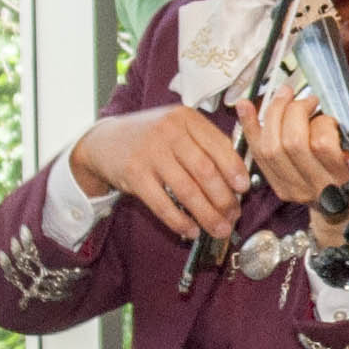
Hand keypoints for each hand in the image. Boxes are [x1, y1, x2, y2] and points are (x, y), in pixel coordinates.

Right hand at [68, 105, 248, 239]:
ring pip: (187, 190)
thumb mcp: (178, 127)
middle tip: (233, 215)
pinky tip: (191, 230)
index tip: (244, 189)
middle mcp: (169, 131)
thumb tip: (238, 178)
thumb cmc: (151, 137)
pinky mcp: (134, 174)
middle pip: (206, 171)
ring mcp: (150, 153)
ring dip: (207, 215)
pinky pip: (163, 204)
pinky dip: (180, 221)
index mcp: (186, 118)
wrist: (104, 141)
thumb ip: (205, 144)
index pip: (219, 145)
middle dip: (224, 198)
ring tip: (219, 229)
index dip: (235, 170)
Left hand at [241, 86, 348, 213]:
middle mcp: (318, 187)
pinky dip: (249, 126)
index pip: (323, 144)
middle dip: (295, 112)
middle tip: (307, 100)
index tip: (330, 115)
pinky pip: (257, 153)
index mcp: (346, 175)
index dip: (322, 122)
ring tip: (286, 98)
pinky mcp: (278, 186)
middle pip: (292, 143)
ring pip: (271, 147)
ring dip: (274, 114)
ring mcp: (294, 188)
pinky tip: (244, 105)